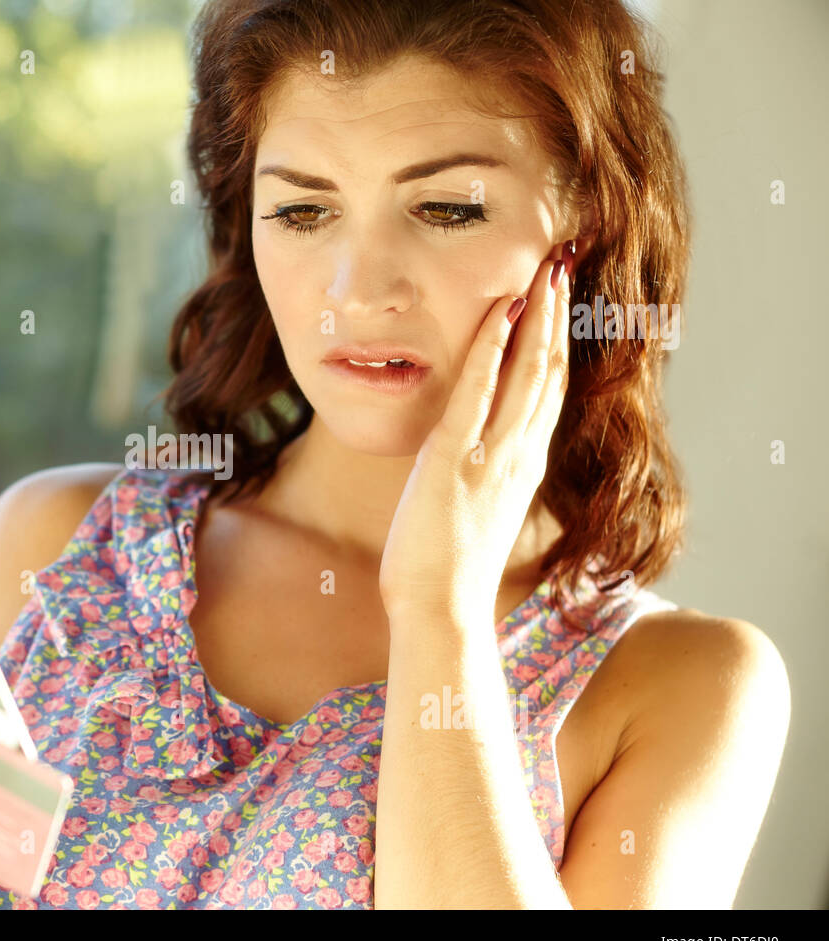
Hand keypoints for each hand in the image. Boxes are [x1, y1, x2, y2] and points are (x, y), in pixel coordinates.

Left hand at [378, 242, 572, 621]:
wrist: (442, 610)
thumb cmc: (448, 568)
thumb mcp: (475, 509)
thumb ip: (482, 473)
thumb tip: (470, 452)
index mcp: (524, 464)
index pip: (549, 389)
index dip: (558, 340)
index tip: (560, 299)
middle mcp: (520, 455)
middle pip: (550, 371)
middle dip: (558, 315)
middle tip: (564, 264)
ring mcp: (493, 456)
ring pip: (528, 374)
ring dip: (537, 318)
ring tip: (545, 271)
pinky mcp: (456, 461)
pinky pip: (479, 394)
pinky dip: (491, 349)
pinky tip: (499, 313)